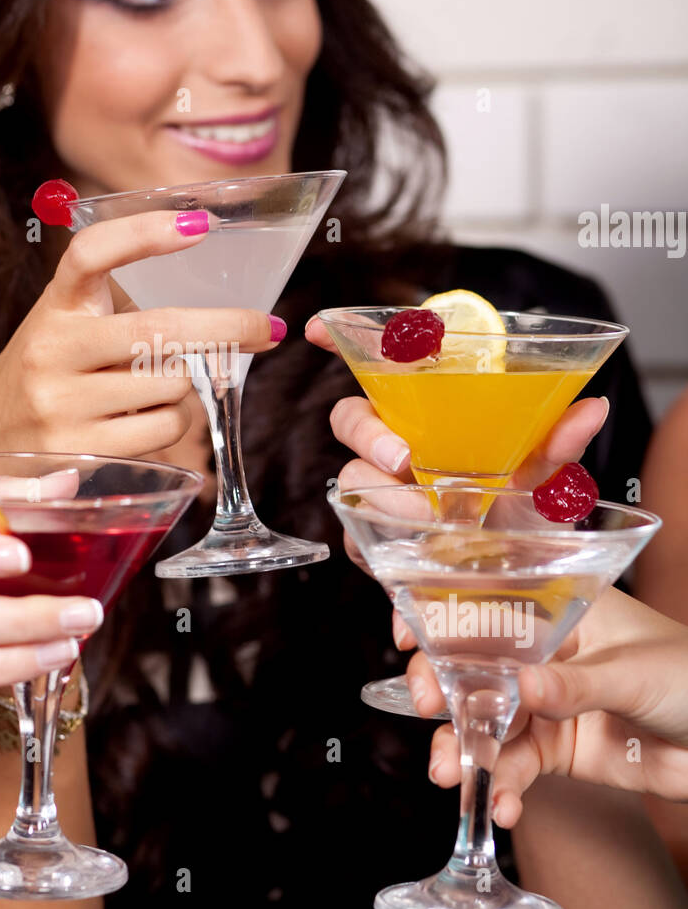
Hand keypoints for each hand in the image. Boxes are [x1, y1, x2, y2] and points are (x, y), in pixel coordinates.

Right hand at [0, 211, 283, 455]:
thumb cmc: (49, 379)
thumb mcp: (67, 329)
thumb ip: (118, 308)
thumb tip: (216, 308)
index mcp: (55, 307)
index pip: (92, 253)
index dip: (144, 234)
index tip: (199, 225)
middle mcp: (53, 350)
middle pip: (161, 330)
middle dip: (227, 328)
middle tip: (266, 328)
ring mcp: (63, 403)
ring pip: (172, 385)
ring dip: (182, 389)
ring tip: (147, 394)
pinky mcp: (80, 451)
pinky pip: (165, 428)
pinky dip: (172, 424)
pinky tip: (141, 423)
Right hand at [305, 312, 610, 579]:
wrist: (516, 580)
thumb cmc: (517, 513)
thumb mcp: (543, 477)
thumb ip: (559, 443)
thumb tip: (593, 408)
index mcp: (426, 413)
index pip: (376, 366)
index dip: (343, 340)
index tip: (315, 328)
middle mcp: (394, 443)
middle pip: (350, 416)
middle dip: (369, 432)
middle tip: (403, 459)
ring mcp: (377, 489)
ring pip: (350, 476)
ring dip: (385, 496)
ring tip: (428, 519)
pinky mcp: (368, 535)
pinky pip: (355, 537)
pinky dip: (382, 551)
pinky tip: (409, 570)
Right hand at [408, 587, 687, 813]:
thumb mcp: (636, 674)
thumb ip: (576, 684)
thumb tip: (523, 689)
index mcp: (561, 609)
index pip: (488, 601)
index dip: (441, 616)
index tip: (408, 636)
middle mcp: (543, 652)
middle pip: (473, 665)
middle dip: (443, 689)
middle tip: (432, 712)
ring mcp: (545, 702)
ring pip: (486, 721)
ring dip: (464, 749)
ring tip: (450, 775)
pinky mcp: (554, 748)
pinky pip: (514, 766)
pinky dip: (502, 786)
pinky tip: (501, 805)